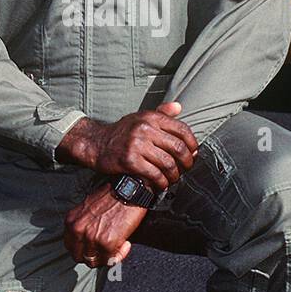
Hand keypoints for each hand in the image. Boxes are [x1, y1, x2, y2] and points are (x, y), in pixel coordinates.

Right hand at [56, 101, 197, 191]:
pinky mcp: (130, 160)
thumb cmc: (121, 132)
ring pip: (167, 163)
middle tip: (185, 169)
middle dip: (186, 162)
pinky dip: (161, 182)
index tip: (193, 153)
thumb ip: (161, 113)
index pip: (182, 129)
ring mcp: (137, 144)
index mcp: (151, 117)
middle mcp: (145, 128)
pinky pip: (154, 174)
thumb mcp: (140, 117)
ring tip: (173, 179)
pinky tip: (160, 184)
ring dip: (174, 175)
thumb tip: (179, 107)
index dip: (192, 144)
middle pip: (178, 148)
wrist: (96, 143)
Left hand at [64, 185, 147, 267]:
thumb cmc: (113, 196)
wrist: (129, 190)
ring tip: (117, 246)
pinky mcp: (107, 243)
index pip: (70, 246)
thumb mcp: (89, 209)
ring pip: (93, 262)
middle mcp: (78, 230)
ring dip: (106, 257)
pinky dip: (120, 255)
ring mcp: (91, 238)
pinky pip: (111, 260)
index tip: (93, 248)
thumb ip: (84, 225)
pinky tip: (125, 243)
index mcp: (71, 221)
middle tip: (105, 251)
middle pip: (79, 257)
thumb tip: (88, 241)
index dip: (83, 249)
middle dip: (93, 256)